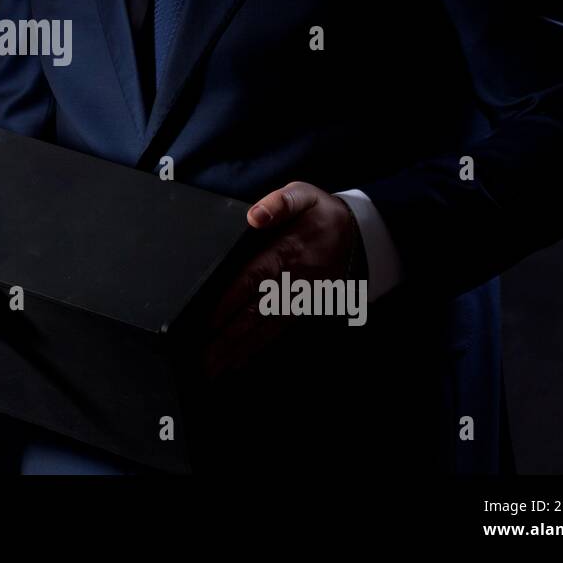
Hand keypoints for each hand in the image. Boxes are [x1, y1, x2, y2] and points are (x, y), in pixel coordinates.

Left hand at [201, 181, 359, 376]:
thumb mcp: (304, 194)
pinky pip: (278, 331)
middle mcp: (293, 280)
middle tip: (203, 359)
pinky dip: (257, 348)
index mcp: (287, 251)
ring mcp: (300, 299)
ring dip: (239, 349)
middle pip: (256, 312)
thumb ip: (280, 202)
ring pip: (266, 328)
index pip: (253, 278)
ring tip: (214, 368)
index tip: (210, 321)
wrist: (359, 234)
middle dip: (229, 337)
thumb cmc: (321, 212)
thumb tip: (256, 215)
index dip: (231, 300)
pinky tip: (238, 361)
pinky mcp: (304, 309)